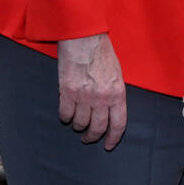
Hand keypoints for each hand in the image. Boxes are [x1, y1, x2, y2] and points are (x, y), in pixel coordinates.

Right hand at [57, 32, 126, 150]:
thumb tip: (112, 109)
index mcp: (118, 93)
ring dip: (78, 127)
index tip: (108, 146)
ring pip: (80, 123)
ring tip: (77, 125)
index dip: (113, 138)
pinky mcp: (66, 92)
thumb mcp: (118, 74)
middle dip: (92, 137)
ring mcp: (83, 96)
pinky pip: (65, 114)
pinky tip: (66, 114)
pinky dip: (65, 117)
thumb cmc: (102, 53)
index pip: (118, 124)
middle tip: (88, 138)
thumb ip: (115, 93)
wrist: (83, 39)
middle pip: (97, 128)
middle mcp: (101, 98)